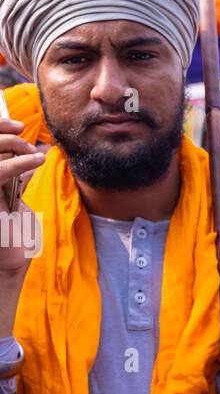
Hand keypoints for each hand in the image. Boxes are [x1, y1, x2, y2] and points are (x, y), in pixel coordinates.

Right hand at [0, 119, 43, 276]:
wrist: (8, 266)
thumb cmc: (12, 235)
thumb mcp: (17, 197)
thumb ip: (21, 172)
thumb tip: (40, 148)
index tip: (18, 126)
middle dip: (0, 130)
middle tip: (23, 130)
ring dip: (10, 144)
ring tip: (32, 152)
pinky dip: (18, 163)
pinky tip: (36, 161)